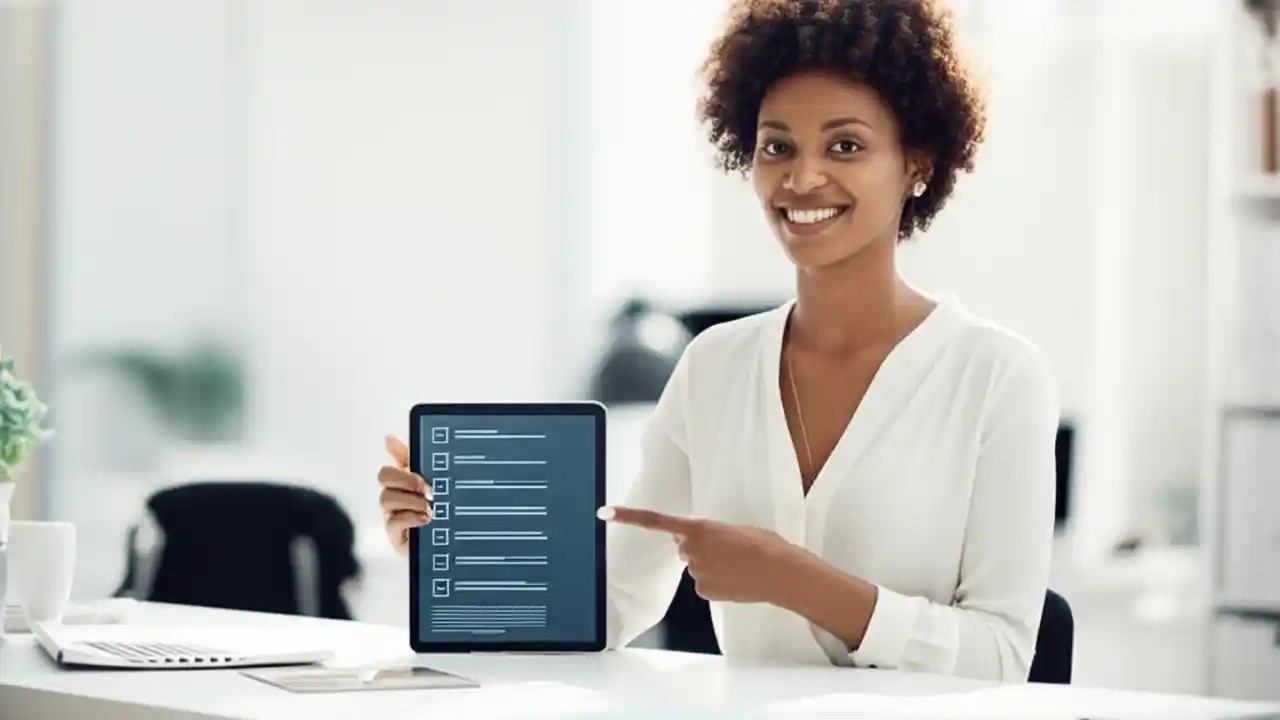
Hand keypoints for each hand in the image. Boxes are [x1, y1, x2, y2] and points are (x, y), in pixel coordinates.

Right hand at [379, 435, 433, 554]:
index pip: (390, 464)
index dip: (398, 456)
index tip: (414, 460)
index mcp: (400, 482)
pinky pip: (394, 521)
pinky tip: (426, 518)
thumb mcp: (429, 483)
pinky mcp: (394, 535)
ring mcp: (391, 515)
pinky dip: (411, 517)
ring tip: (430, 507)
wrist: (443, 544)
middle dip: (407, 479)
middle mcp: (392, 496)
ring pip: (387, 498)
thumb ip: (413, 460)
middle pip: (385, 477)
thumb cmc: (433, 512)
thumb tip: (389, 438)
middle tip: (428, 488)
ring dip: (412, 500)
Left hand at [599, 505, 806, 603]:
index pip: (655, 521)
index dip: (628, 516)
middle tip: (728, 547)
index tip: (604, 512)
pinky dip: (717, 581)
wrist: (782, 573)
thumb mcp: (733, 528)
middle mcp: (691, 550)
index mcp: (698, 527)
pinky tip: (736, 579)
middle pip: (683, 546)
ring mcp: (695, 573)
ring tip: (738, 563)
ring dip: (711, 563)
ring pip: (695, 565)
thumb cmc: (764, 543)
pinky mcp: (703, 591)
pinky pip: (704, 583)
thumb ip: (706, 533)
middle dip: (699, 546)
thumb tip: (690, 543)